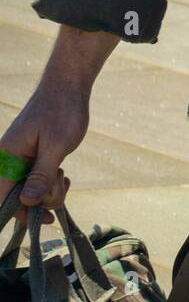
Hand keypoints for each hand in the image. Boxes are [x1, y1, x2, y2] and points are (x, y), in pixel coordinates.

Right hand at [0, 77, 88, 225]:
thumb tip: (27, 203)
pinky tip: (62, 172)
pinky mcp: (31, 157)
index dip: (20, 213)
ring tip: (63, 173)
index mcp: (6, 157)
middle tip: (61, 182)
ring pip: (30, 191)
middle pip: (17, 198)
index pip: (1, 198)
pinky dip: (50, 182)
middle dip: (41, 199)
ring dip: (49, 190)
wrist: (69, 84)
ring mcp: (20, 159)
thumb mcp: (56, 145)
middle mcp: (8, 160)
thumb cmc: (62, 111)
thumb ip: (41, 175)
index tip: (45, 217)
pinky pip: (36, 180)